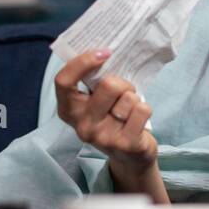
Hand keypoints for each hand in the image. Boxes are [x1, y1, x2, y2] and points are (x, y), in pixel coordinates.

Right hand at [54, 49, 158, 181]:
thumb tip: (104, 51)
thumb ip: (93, 82)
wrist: (129, 156)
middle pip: (108, 85)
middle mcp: (82, 126)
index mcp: (69, 111)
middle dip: (123, 83)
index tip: (104, 53)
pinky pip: (142, 110)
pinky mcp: (125, 144)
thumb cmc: (112, 118)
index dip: (82, 62)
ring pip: (128, 98)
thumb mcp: (95, 102)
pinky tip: (138, 121)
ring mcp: (103, 137)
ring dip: (134, 99)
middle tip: (124, 93)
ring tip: (130, 111)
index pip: (63, 81)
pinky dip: (145, 109)